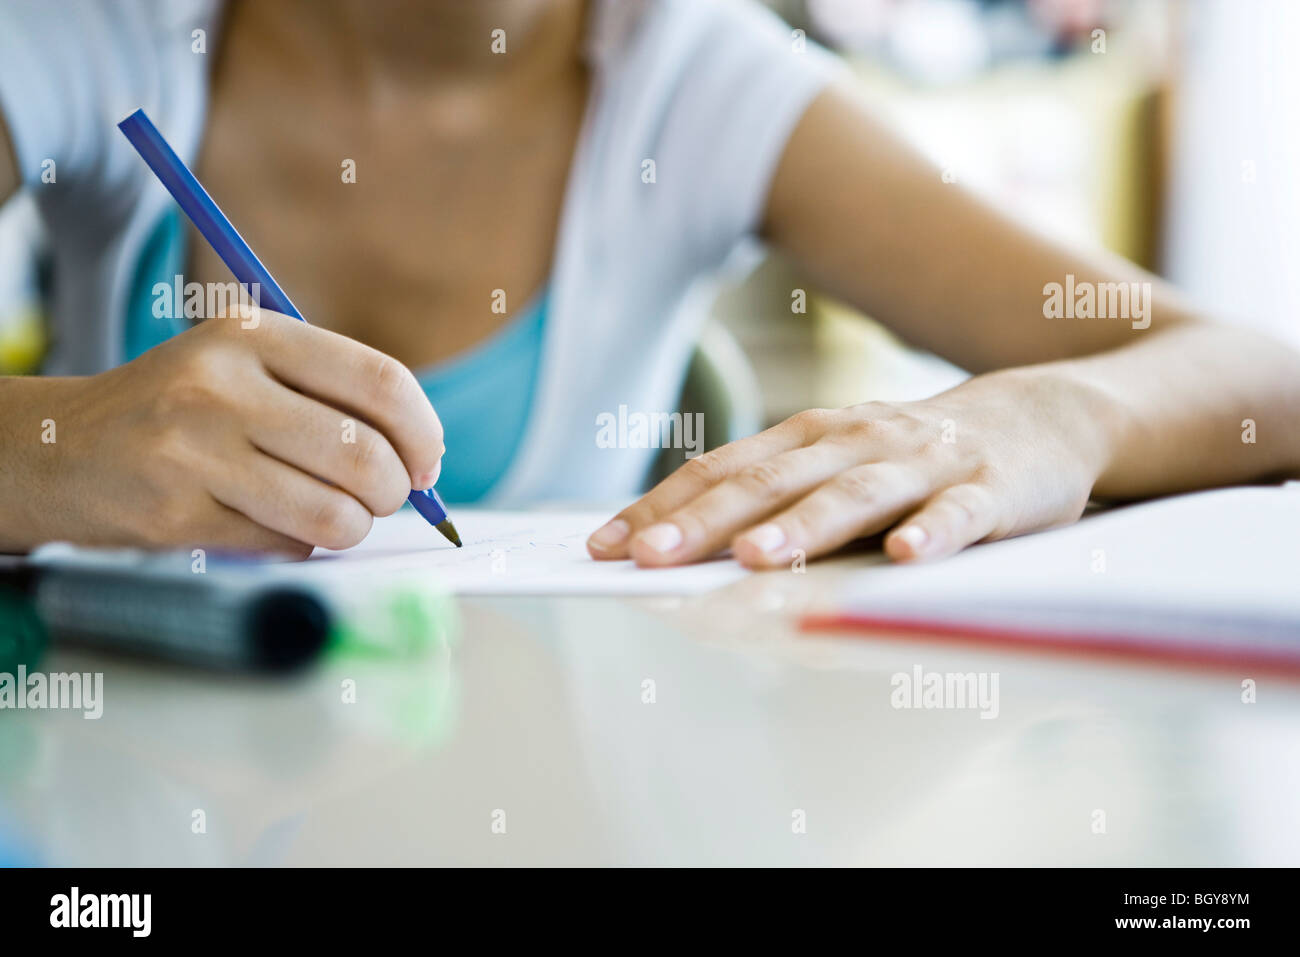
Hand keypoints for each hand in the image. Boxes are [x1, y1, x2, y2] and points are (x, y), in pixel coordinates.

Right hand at [3, 312, 442, 554]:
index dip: (423, 432)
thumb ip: (332, 396)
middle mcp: (221, 385)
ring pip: (333, 513)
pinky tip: (270, 524)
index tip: (427, 462)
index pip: (380, 382)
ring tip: (333, 515)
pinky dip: (299, 546)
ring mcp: (194, 451)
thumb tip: (425, 461)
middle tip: (382, 498)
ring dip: (352, 527)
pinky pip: (286, 547)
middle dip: (392, 491)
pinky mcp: (177, 513)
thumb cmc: (184, 410)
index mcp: (253, 334)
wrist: (64, 449)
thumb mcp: (248, 367)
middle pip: (364, 454)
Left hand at [587, 370, 1116, 567]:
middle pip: (772, 481)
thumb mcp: (840, 461)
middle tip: (648, 559)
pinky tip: (905, 559)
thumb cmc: (915, 453)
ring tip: (754, 559)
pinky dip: (932, 534)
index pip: (722, 470)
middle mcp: (858, 441)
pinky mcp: (992, 489)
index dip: (661, 508)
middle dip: (705, 522)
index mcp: (813, 435)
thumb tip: (686, 546)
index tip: (602, 547)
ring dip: (803, 527)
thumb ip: (777, 496)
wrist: (1041, 414)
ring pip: (856, 495)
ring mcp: (925, 462)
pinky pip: (960, 516)